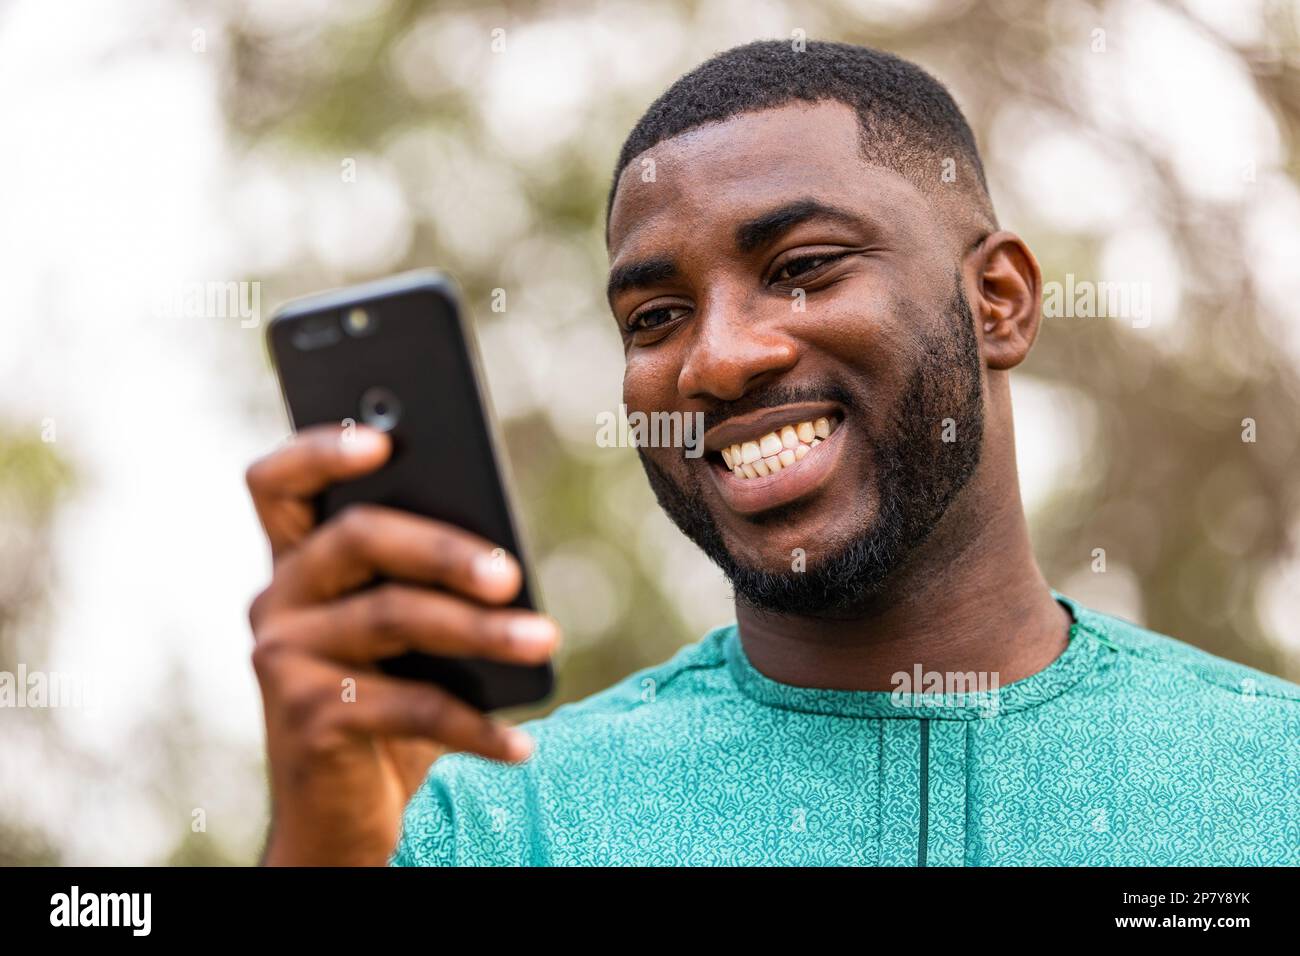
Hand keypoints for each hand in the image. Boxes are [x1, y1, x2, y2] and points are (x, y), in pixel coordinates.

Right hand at [245, 423, 557, 864]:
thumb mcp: (409, 636)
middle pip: (356, 537)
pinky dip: (475, 727)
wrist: (346, 812)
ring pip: (392, 616)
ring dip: (480, 631)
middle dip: (442, 548)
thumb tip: (501, 559)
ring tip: (545, 639)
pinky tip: (520, 744)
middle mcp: (279, 600)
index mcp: (301, 563)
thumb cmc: (392, 702)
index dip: (319, 451)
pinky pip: (410, 705)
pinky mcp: (307, 716)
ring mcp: (283, 658)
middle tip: (512, 574)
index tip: (382, 439)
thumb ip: (425, 583)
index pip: (278, 483)